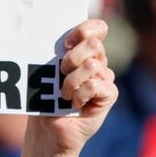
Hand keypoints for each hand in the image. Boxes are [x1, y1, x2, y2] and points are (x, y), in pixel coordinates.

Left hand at [27, 19, 116, 156]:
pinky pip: (95, 85)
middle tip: (61, 72)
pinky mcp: (109, 95)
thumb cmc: (46, 99)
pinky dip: (79, 95)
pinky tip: (75, 104)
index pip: (96, 28)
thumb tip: (48, 35)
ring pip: (92, 66)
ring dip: (71, 81)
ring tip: (64, 94)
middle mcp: (98, 62)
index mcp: (85, 52)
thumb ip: (55, 54)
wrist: (48, 129)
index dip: (84, 30)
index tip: (66, 44)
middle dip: (72, 58)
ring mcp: (105, 78)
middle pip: (94, 44)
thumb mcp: (47, 73)